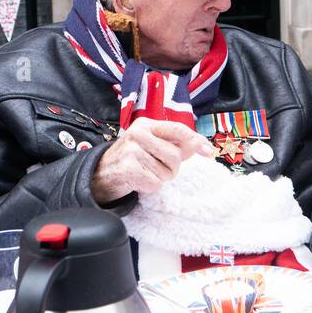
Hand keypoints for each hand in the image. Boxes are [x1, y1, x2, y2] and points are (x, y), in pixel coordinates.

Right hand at [89, 117, 214, 203]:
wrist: (102, 173)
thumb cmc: (132, 158)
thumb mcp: (152, 145)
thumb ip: (177, 144)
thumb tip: (203, 147)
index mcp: (146, 125)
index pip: (177, 129)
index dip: (195, 140)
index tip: (209, 151)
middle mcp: (138, 134)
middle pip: (175, 155)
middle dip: (172, 168)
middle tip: (158, 168)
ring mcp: (131, 151)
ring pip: (166, 172)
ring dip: (160, 178)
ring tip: (145, 173)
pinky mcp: (128, 169)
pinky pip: (155, 184)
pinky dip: (150, 187)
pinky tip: (139, 181)